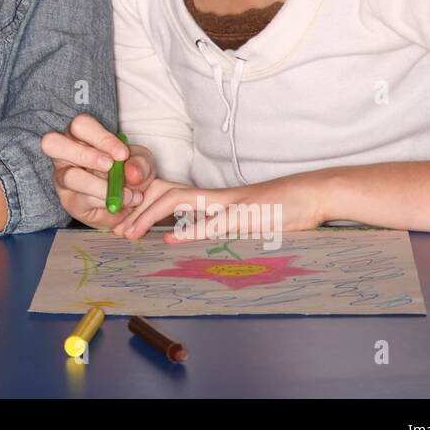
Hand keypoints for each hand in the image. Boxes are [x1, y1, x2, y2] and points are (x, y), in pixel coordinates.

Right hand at [42, 114, 178, 229]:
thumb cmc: (130, 175)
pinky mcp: (69, 201)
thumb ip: (140, 164)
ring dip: (99, 185)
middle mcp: (65, 154)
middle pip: (52, 142)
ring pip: (69, 176)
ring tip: (123, 191)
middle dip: (85, 154)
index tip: (123, 154)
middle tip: (110, 166)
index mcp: (80, 136)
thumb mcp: (142, 165)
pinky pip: (81, 199)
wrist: (132, 205)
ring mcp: (62, 178)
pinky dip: (106, 201)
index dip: (101, 137)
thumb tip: (130, 172)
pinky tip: (121, 202)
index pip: (80, 125)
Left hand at [119, 173, 328, 241]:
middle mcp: (214, 196)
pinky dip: (191, 230)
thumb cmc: (281, 209)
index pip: (166, 192)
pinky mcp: (246, 214)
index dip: (140, 204)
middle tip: (115, 230)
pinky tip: (172, 238)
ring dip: (149, 216)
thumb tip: (177, 235)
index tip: (122, 221)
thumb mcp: (239, 219)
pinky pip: (214, 222)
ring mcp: (228, 202)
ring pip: (178, 201)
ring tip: (130, 233)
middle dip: (134, 209)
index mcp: (211, 198)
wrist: (314, 194)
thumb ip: (211, 224)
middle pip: (162, 191)